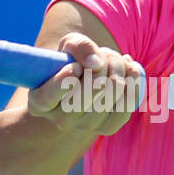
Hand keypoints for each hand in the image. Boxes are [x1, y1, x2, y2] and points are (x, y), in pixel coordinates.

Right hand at [26, 32, 142, 136]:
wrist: (88, 80)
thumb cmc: (73, 60)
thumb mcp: (69, 45)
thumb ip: (79, 47)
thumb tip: (96, 63)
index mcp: (40, 102)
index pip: (49, 96)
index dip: (64, 79)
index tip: (74, 66)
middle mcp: (60, 120)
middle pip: (87, 91)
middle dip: (103, 63)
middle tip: (103, 53)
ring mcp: (84, 127)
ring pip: (111, 93)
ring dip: (118, 67)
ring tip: (114, 59)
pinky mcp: (107, 129)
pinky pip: (126, 106)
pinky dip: (133, 82)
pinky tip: (130, 68)